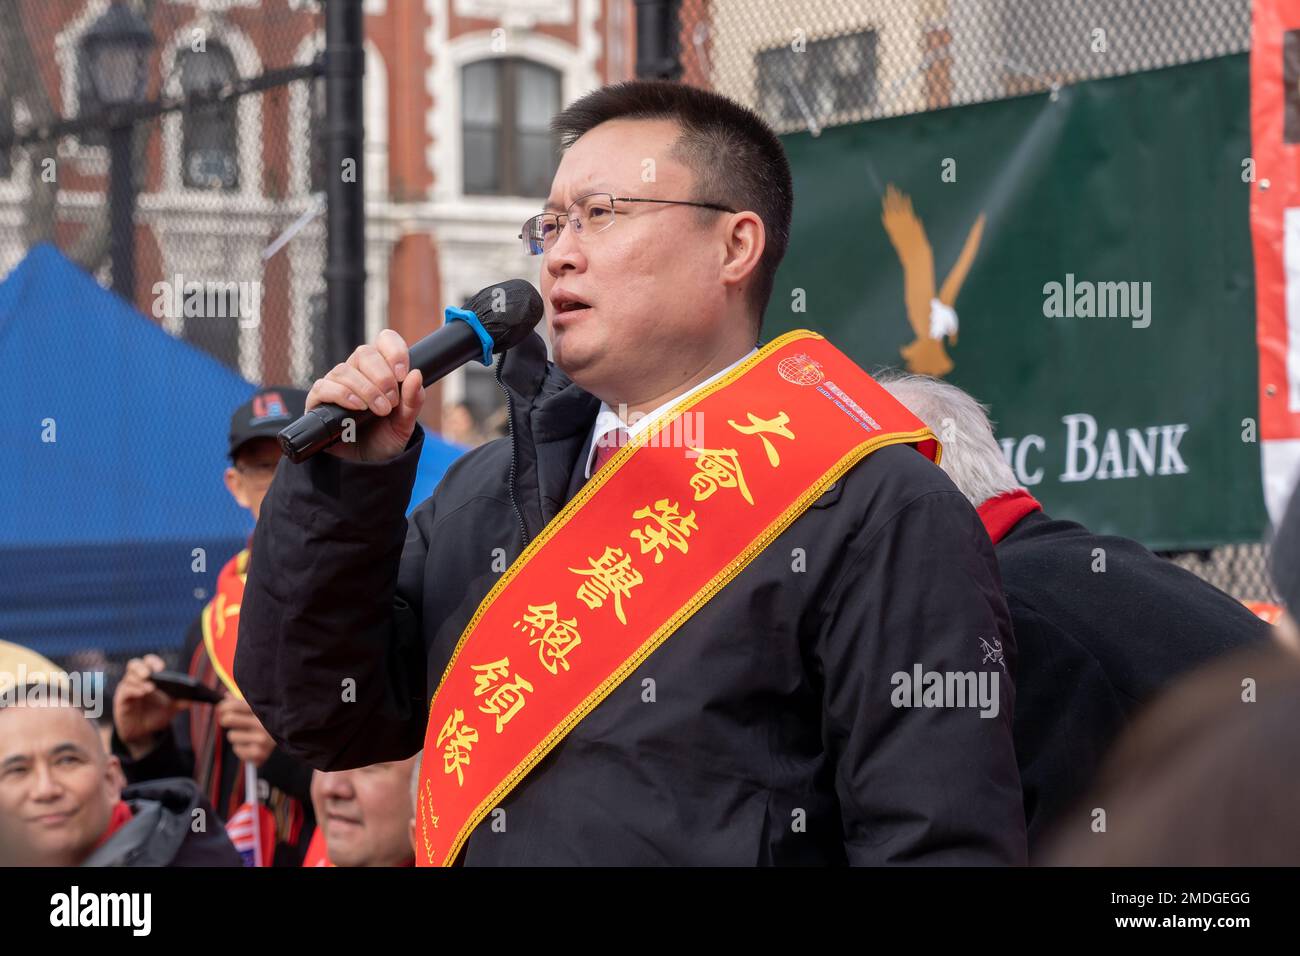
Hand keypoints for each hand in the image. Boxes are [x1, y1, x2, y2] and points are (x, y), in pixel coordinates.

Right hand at [112, 655, 189, 760]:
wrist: (144, 733)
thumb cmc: (157, 715)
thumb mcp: (172, 708)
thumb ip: (182, 701)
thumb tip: (194, 698)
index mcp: (150, 676)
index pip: (149, 661)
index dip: (154, 662)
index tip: (161, 668)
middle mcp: (137, 679)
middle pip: (134, 665)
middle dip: (142, 667)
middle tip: (150, 673)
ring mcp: (127, 688)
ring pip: (129, 677)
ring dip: (140, 681)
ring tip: (151, 687)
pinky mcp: (121, 700)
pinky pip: (125, 691)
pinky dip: (134, 690)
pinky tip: (143, 693)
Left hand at [217, 697, 275, 768]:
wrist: (295, 736)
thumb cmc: (271, 718)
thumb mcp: (260, 706)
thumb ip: (242, 701)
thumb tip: (226, 697)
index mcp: (263, 709)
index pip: (232, 706)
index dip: (223, 707)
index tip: (223, 708)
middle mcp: (263, 724)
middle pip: (228, 719)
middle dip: (226, 719)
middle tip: (231, 719)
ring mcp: (262, 740)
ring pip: (232, 736)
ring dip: (237, 735)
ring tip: (249, 734)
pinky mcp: (261, 754)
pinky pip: (237, 750)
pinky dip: (242, 748)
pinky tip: (252, 745)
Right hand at [306, 328, 425, 462]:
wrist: (364, 468)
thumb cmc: (383, 441)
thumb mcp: (404, 424)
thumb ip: (412, 401)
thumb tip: (416, 375)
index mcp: (380, 370)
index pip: (384, 341)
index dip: (394, 350)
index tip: (402, 373)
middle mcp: (357, 372)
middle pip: (364, 353)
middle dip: (382, 376)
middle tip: (391, 402)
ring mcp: (336, 385)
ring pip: (345, 370)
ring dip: (366, 389)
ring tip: (379, 410)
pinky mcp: (318, 401)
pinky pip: (324, 387)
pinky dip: (342, 394)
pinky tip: (357, 407)